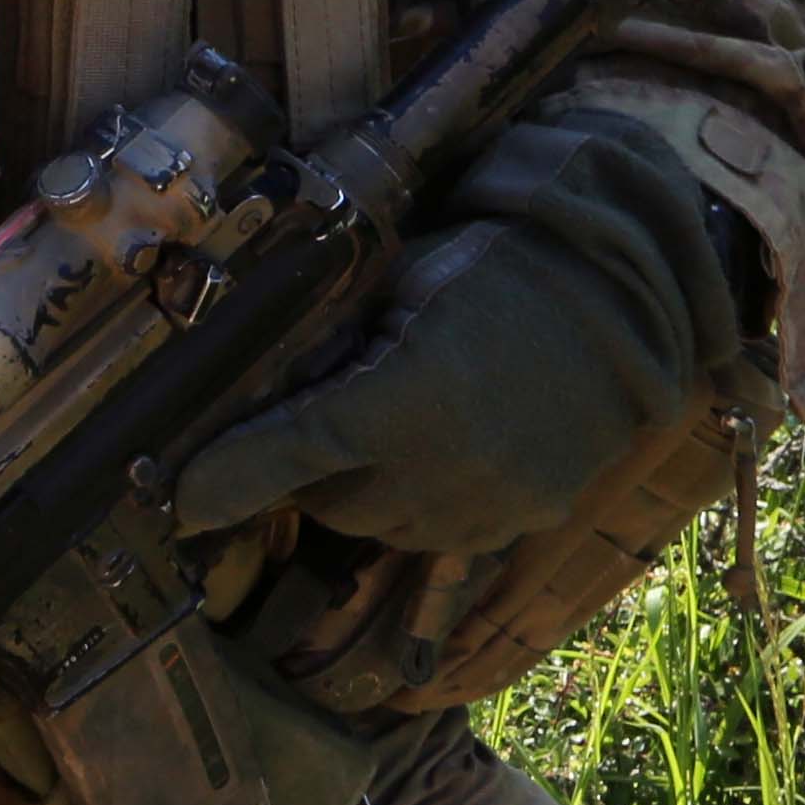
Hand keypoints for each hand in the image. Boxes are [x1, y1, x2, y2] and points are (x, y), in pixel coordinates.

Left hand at [169, 112, 743, 558]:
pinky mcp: (524, 519)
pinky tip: (429, 459)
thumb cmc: (497, 266)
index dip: (225, 482)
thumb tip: (263, 386)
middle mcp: (446, 466)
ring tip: (384, 431)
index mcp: (405, 396)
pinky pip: (439, 538)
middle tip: (315, 419)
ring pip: (379, 527)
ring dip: (359, 494)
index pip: (288, 453)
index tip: (179, 504)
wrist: (624, 294)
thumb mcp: (398, 287)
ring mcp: (491, 501)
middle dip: (305, 472)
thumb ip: (331, 348)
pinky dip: (416, 507)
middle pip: (327, 502)